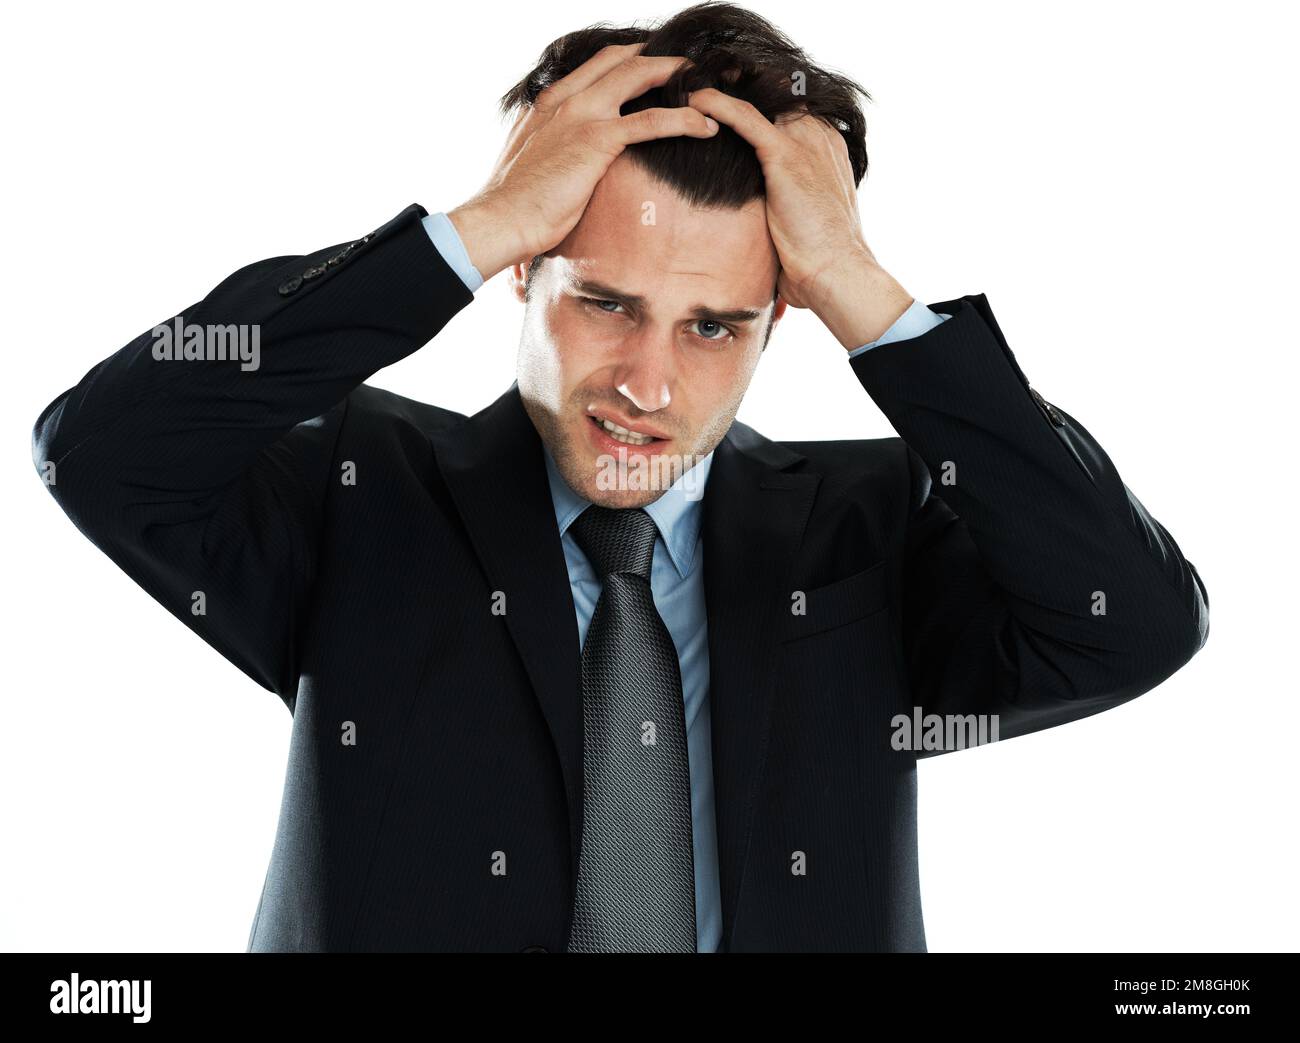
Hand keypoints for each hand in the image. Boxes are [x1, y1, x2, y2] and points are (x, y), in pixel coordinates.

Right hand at [448, 43, 718, 281]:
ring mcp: (581, 114)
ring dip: (675, 76)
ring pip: (637, 77)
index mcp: (547, 105)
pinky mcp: (598, 138)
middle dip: (655, 58)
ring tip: (705, 85)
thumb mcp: (531, 168)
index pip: (592, 68)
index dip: (625, 60)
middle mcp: (564, 100)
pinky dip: (683, 119)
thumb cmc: (514, 207)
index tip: (649, 64)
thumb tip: (565, 169)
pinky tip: (705, 125)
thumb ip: (550, 154)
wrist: (501, 219)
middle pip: (618, 60)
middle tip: (686, 65)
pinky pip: (651, 120)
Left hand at [684, 89, 914, 348]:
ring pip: (756, 101)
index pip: (783, 110)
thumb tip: (758, 215)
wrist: (837, 273)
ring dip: (720, 94)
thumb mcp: (802, 219)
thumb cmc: (818, 259)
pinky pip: (745, 118)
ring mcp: (806, 141)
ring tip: (687, 89)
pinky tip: (693, 100)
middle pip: (769, 98)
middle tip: (694, 91)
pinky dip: (717, 105)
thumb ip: (782, 201)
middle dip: (734, 91)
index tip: (716, 106)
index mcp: (826, 146)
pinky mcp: (787, 154)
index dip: (750, 106)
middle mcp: (819, 135)